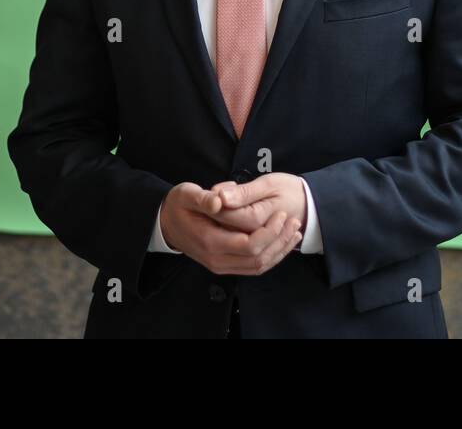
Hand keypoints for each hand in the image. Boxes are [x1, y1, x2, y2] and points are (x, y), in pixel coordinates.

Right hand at [159, 182, 300, 275]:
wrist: (166, 224)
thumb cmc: (178, 206)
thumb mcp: (186, 194)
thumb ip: (203, 197)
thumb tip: (219, 200)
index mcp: (209, 241)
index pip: (249, 245)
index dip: (269, 232)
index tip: (281, 214)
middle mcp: (216, 259)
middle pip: (258, 259)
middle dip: (280, 241)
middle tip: (294, 221)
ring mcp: (221, 265)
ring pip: (259, 266)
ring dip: (280, 250)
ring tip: (295, 231)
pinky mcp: (226, 265)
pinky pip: (254, 267)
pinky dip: (272, 256)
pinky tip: (283, 242)